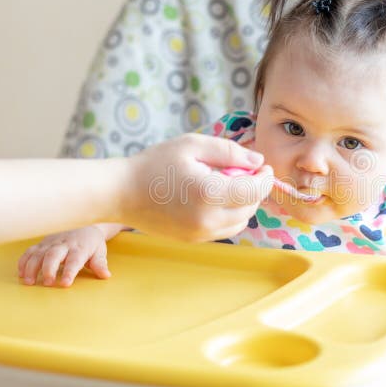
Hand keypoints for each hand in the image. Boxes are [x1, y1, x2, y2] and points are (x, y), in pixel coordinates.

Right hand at [17, 225, 111, 286]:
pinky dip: (24, 261)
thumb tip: (105, 275)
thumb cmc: (92, 242)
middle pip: (54, 255)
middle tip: (48, 283)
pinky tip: (21, 274)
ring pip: (39, 253)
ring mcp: (51, 243)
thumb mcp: (99, 251)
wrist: (84, 223)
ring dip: (32, 267)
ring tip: (29, 282)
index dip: (70, 271)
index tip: (65, 283)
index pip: (75, 260)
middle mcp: (64, 244)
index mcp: (80, 247)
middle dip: (49, 269)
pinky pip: (30, 251)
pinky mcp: (42, 243)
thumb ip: (100, 264)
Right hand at [121, 133, 272, 240]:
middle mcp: (208, 219)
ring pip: (241, 222)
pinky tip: (216, 198)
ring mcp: (200, 234)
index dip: (265, 178)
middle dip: (255, 190)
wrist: (120, 193)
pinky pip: (225, 230)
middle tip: (245, 172)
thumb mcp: (192, 145)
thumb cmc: (154, 164)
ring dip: (244, 204)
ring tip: (230, 185)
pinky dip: (229, 215)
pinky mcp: (193, 241)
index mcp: (209, 193)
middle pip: (251, 208)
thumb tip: (257, 162)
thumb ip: (229, 152)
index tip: (263, 167)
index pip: (254, 191)